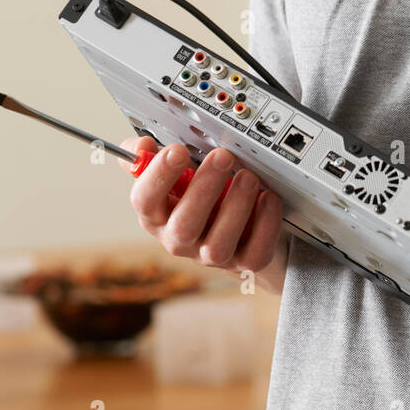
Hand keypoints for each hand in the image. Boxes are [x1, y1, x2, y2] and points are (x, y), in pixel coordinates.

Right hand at [120, 135, 287, 289]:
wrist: (238, 233)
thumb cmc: (202, 198)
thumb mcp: (175, 177)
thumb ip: (153, 159)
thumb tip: (141, 146)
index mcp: (158, 216)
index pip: (144, 202)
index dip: (158, 176)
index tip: (177, 150)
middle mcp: (181, 240)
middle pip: (184, 225)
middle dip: (204, 187)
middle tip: (223, 156)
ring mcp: (212, 255)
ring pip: (218, 244)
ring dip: (235, 206)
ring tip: (248, 176)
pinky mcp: (245, 262)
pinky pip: (254, 252)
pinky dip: (265, 225)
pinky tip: (268, 198)